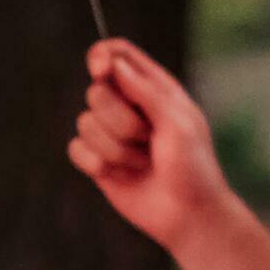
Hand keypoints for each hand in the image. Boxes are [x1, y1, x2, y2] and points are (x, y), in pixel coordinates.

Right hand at [68, 39, 237, 255]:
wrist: (188, 216)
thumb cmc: (192, 167)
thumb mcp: (177, 123)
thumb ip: (145, 91)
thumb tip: (114, 65)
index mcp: (154, 88)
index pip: (118, 54)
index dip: (103, 56)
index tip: (100, 70)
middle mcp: (129, 106)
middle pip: (97, 91)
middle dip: (120, 120)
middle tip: (148, 139)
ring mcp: (111, 134)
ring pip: (85, 122)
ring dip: (116, 149)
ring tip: (143, 163)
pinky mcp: (97, 160)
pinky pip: (76, 149)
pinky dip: (97, 163)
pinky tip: (121, 175)